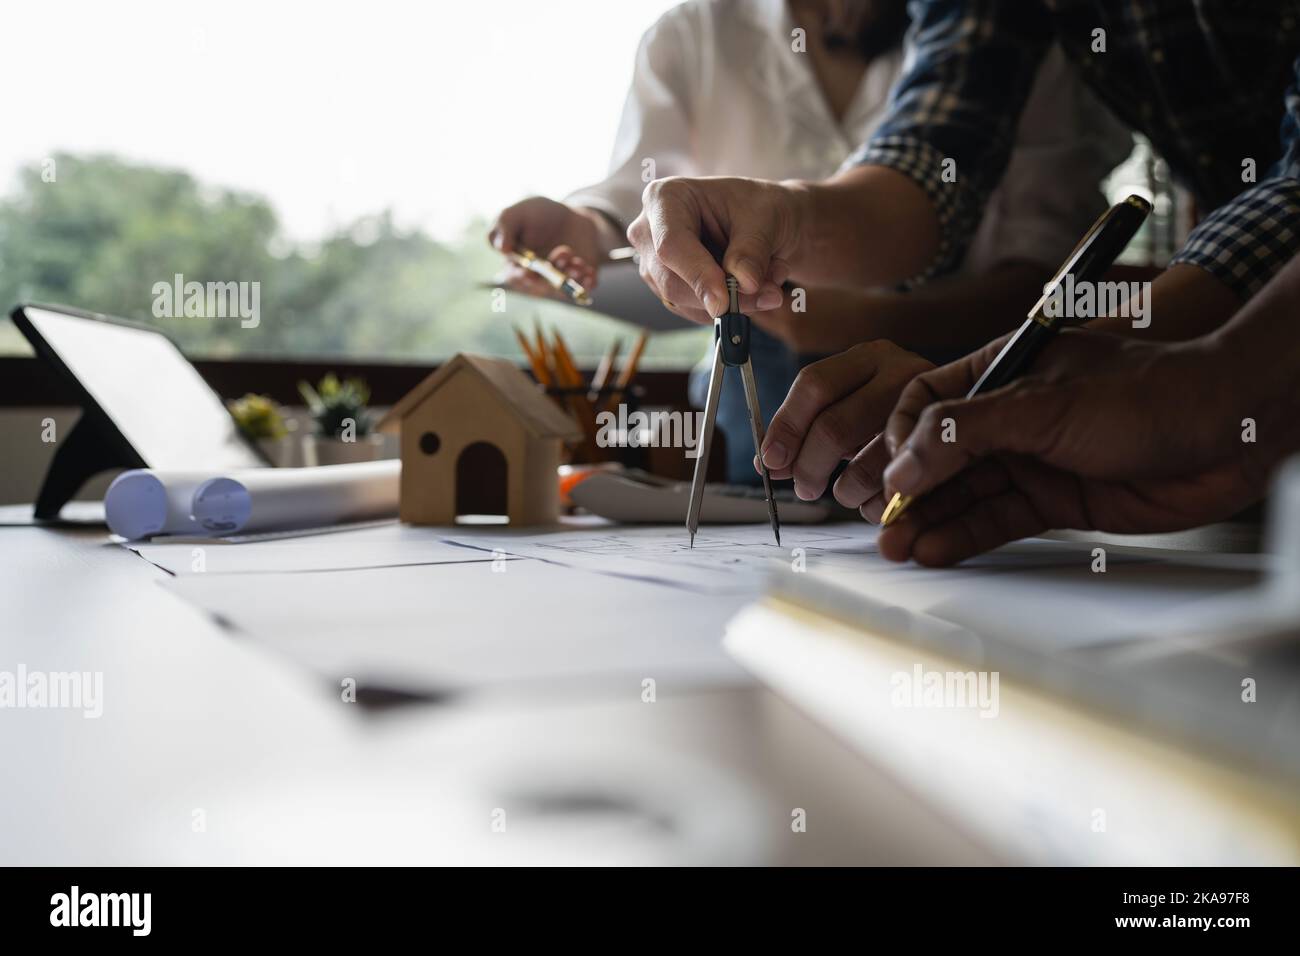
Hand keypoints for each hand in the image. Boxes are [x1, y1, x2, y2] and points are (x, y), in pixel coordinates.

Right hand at [488, 197, 600, 298]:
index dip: (522, 277)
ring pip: (563, 288)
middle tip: (562, 252)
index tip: (530, 273)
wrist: (567, 216)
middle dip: (552, 273)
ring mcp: (557, 282)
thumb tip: (503, 248)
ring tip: (577, 260)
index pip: (515, 278)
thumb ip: (504, 227)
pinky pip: (583, 288)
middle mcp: (536, 279)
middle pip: (541, 286)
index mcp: (515, 266)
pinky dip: (587, 283)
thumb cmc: (535, 215)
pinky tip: (589, 273)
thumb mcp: (516, 214)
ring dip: (571, 277)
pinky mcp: (577, 281)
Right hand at [626, 176, 803, 323]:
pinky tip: (752, 287)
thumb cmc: (758, 207)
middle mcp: (649, 232)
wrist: (763, 221)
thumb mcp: (764, 218)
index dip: (697, 275)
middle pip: (672, 281)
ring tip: (770, 280)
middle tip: (769, 294)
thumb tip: (744, 284)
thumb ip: (751, 250)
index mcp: (665, 198)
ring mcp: (655, 264)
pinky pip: (695, 311)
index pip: (670, 245)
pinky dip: (729, 307)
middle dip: (723, 296)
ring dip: (733, 303)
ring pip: (684, 302)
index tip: (725, 301)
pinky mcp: (668, 288)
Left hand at [755, 340, 934, 500]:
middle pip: (835, 425)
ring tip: (842, 494)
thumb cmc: (893, 411)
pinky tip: (873, 500)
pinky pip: (900, 485)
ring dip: (846, 489)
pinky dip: (877, 502)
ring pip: (869, 462)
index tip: (770, 460)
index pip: (813, 384)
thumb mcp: (852, 404)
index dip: (786, 426)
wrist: (973, 406)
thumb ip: (808, 428)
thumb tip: (767, 463)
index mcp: (867, 357)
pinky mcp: (949, 446)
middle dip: (810, 466)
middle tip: (804, 488)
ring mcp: (930, 409)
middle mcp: (900, 371)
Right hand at [877, 329, 1262, 564]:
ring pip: (964, 494)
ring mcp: (1032, 459)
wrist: (1231, 433)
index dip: (900, 440)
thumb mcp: (1042, 403)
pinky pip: (997, 520)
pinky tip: (935, 549)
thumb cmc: (1150, 394)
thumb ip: (965, 433)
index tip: (889, 474)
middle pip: (938, 456)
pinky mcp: (1055, 500)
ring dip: (929, 519)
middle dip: (907, 491)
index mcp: (1001, 372)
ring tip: (898, 546)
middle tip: (882, 524)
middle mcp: (1010, 416)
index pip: (926, 403)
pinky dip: (965, 536)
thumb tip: (905, 465)